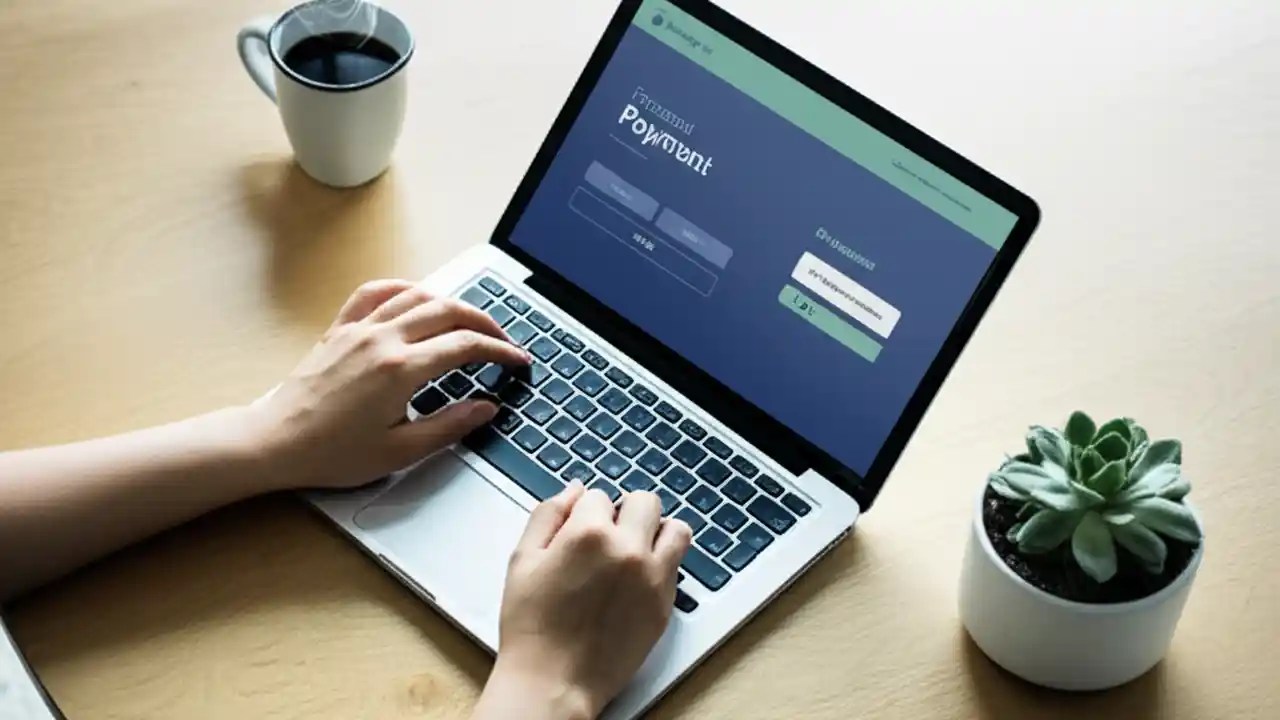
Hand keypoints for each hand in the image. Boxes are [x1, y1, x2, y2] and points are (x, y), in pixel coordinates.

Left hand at [251, 279, 529, 489]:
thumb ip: (449, 426)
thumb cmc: (331, 453)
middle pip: (448, 311)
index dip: (500, 351)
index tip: (517, 360)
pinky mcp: (340, 329)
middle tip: (503, 340)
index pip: (465, 346)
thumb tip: (486, 408)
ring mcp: (359, 329)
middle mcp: (382, 340)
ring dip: (451, 302)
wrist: (275, 442)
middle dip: (484, 321)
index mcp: (401, 369)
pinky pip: (375, 293)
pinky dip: (403, 288)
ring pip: (416, 296)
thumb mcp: (400, 452)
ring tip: (470, 319)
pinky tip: (416, 296)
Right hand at [474, 484, 692, 719]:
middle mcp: (627, 549)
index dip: (584, 513)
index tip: (577, 533)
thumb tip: (574, 489)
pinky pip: (677, 566)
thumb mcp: (522, 560)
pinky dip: (661, 564)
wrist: (553, 682)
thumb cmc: (532, 626)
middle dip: (625, 512)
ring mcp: (652, 577)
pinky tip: (637, 579)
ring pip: (675, 528)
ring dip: (657, 531)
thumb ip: (547, 515)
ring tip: (636, 549)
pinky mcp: (665, 604)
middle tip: (607, 537)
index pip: (599, 495)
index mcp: (588, 533)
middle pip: (644, 501)